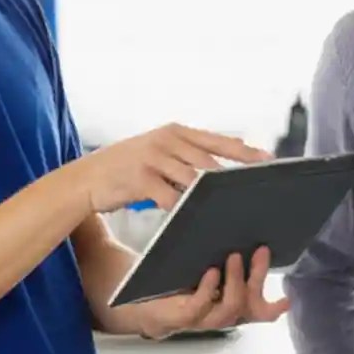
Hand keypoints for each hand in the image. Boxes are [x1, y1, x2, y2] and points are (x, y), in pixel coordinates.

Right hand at [75, 123, 271, 213]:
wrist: (85, 179)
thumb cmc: (126, 170)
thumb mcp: (157, 153)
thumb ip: (186, 156)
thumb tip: (223, 169)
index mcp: (175, 132)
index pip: (217, 140)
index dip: (244, 151)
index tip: (268, 161)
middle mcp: (166, 140)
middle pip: (210, 160)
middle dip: (233, 178)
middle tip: (255, 193)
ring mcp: (153, 157)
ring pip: (193, 179)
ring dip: (213, 197)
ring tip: (233, 210)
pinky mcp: (141, 178)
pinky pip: (170, 197)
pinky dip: (185, 209)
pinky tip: (197, 222)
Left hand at [137, 246, 289, 339]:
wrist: (138, 301)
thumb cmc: (173, 281)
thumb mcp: (201, 266)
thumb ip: (221, 256)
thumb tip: (237, 224)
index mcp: (228, 304)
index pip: (257, 310)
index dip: (274, 307)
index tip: (287, 297)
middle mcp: (219, 314)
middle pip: (248, 304)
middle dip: (258, 277)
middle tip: (261, 250)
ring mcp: (201, 317)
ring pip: (229, 308)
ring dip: (236, 283)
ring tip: (235, 257)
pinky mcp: (181, 316)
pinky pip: (199, 307)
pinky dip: (208, 290)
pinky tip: (211, 272)